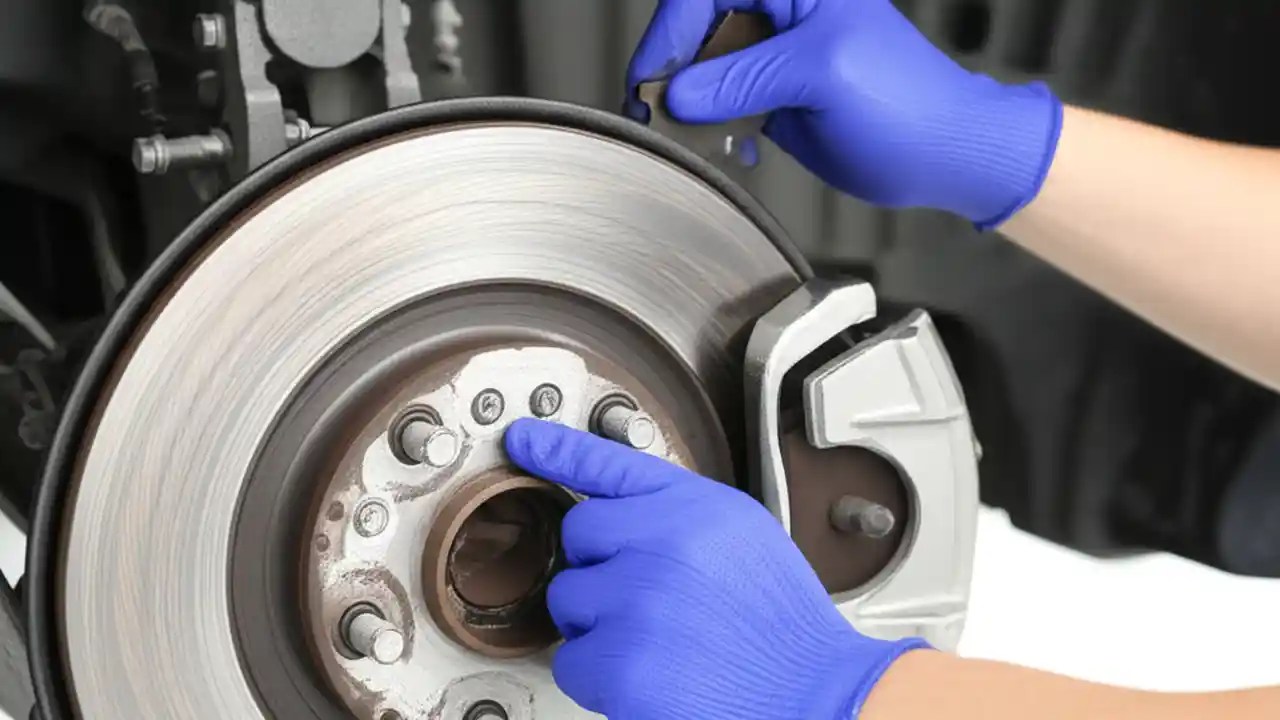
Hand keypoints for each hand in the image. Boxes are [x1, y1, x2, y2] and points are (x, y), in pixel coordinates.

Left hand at [504, 418, 927, 719]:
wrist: (817, 697)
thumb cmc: (782, 627)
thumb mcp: (744, 539)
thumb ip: (684, 516)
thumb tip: (625, 512)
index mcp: (699, 509)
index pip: (611, 463)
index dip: (558, 449)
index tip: (523, 439)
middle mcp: (666, 544)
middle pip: (579, 535)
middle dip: (603, 567)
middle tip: (654, 601)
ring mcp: (639, 602)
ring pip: (568, 600)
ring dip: (599, 624)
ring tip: (661, 641)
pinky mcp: (621, 662)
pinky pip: (571, 661)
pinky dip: (600, 677)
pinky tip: (651, 676)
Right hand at [627, 0, 1063, 228]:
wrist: (944, 153)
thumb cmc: (907, 101)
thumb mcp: (820, 75)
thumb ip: (743, 78)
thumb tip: (678, 93)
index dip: (669, 33)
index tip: (651, 80)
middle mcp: (781, 13)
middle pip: (696, 26)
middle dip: (673, 71)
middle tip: (657, 113)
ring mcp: (775, 56)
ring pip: (704, 68)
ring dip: (689, 105)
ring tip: (691, 136)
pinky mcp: (775, 95)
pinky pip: (723, 104)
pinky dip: (713, 127)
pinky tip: (732, 147)